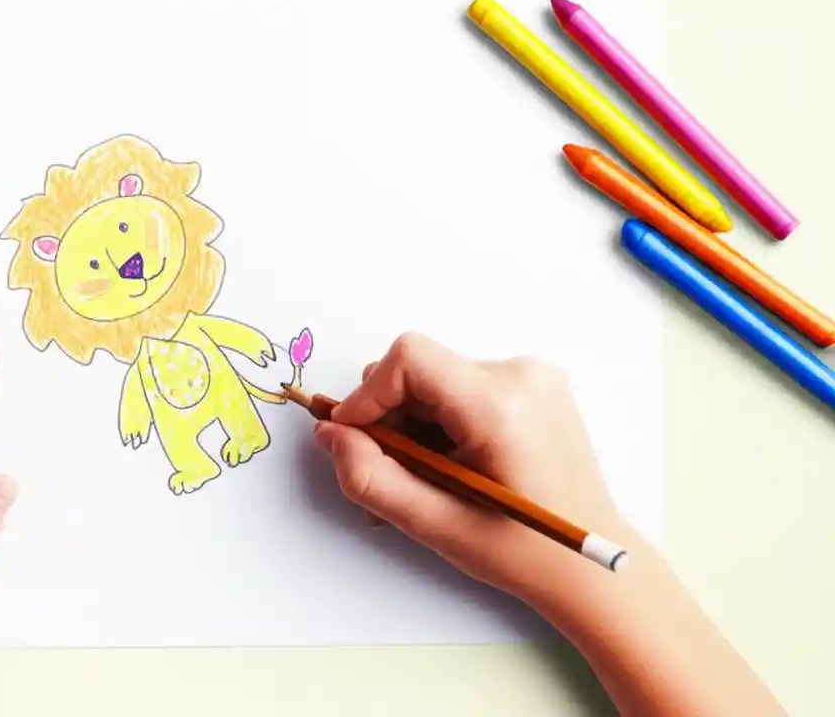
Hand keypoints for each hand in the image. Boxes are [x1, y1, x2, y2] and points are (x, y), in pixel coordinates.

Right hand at [315, 333, 783, 715]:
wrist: (592, 566)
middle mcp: (521, 376)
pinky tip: (456, 462)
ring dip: (417, 420)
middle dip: (392, 415)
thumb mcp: (434, 523)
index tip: (357, 437)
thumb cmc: (524, 551)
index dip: (369, 395)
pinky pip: (464, 385)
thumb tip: (330, 435)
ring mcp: (534, 377)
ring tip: (433, 474)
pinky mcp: (535, 386)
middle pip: (421, 369)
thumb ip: (370, 477)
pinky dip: (444, 418)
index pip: (409, 357)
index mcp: (499, 405)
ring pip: (439, 378)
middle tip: (398, 470)